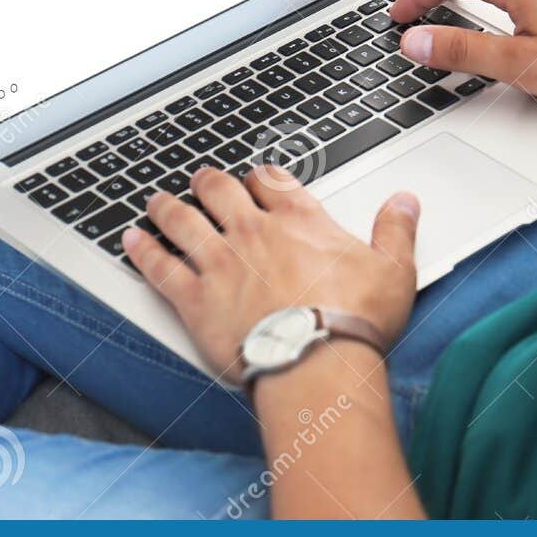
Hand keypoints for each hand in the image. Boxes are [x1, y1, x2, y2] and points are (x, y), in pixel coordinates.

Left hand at [122, 167, 419, 386]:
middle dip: (208, 181)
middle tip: (201, 178)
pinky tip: (131, 240)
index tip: (256, 178)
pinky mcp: (194, 298)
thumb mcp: (395, 270)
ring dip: (167, 207)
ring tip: (156, 201)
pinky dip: (143, 251)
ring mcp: (220, 262)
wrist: (314, 360)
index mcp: (299, 221)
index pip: (272, 181)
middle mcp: (253, 232)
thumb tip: (405, 201)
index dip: (261, 176)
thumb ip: (396, 230)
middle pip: (220, 191)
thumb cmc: (354, 320)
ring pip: (183, 220)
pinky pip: (159, 266)